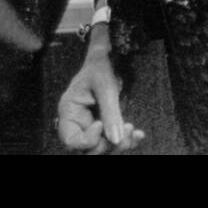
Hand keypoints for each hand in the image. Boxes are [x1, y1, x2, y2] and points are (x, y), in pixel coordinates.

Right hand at [57, 38, 143, 153]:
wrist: (109, 58)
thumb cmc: (101, 66)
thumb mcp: (106, 86)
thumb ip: (110, 113)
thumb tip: (115, 140)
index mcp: (69, 110)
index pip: (70, 140)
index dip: (87, 140)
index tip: (101, 125)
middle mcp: (78, 122)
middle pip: (87, 149)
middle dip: (107, 146)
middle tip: (125, 129)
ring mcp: (91, 125)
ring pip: (102, 148)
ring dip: (119, 145)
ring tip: (133, 130)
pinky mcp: (106, 126)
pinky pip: (114, 142)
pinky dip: (127, 141)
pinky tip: (138, 134)